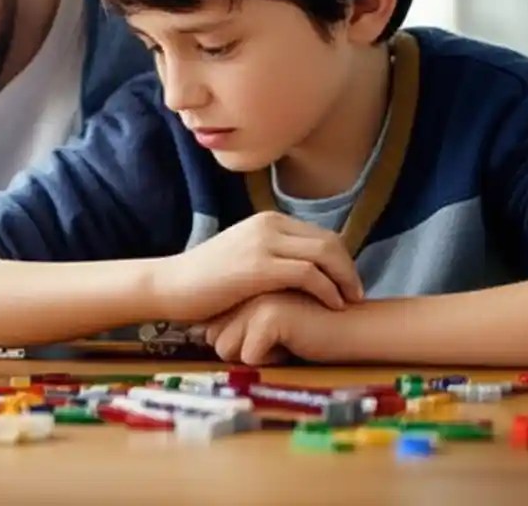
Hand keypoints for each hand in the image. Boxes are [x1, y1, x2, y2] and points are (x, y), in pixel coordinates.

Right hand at [155, 211, 362, 322]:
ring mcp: (264, 243)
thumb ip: (271, 258)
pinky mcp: (260, 266)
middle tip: (356, 293)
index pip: (320, 234)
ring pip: (325, 254)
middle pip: (329, 241)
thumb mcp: (243, 259)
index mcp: (267, 221)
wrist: (171, 286)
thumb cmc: (204, 281)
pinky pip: (309, 274)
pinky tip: (332, 306)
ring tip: (350, 301)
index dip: (341, 259)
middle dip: (348, 268)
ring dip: (344, 279)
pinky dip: (328, 290)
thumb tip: (300, 274)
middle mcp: (269, 225)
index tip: (347, 283)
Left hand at [201, 292, 328, 365]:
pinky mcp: (269, 315)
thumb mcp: (269, 319)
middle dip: (241, 351)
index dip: (238, 344)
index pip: (212, 331)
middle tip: (278, 341)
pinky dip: (270, 361)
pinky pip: (249, 357)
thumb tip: (208, 336)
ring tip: (286, 342)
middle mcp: (244, 289)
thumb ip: (241, 321)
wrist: (354, 326)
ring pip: (226, 350)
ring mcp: (255, 298)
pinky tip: (294, 346)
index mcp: (243, 285)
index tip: (268, 337)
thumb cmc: (313, 327)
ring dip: (255, 356)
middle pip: (214, 341)